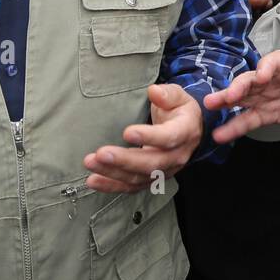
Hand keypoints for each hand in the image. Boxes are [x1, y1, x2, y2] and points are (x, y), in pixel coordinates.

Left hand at [83, 83, 202, 192]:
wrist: (188, 132)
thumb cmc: (179, 111)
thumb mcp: (178, 97)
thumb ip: (167, 94)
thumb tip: (154, 92)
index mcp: (185, 133)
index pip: (169, 138)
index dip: (149, 137)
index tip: (127, 132)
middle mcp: (176, 156)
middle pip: (151, 163)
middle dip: (124, 160)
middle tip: (101, 153)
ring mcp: (164, 171)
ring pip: (138, 178)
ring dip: (113, 173)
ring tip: (91, 163)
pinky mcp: (151, 179)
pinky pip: (131, 187)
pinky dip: (111, 186)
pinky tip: (93, 181)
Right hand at [205, 43, 279, 142]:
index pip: (271, 63)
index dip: (266, 68)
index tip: (262, 76)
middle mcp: (267, 78)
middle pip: (248, 81)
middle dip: (236, 88)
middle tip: (224, 97)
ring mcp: (263, 96)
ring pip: (241, 100)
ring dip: (225, 104)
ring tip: (210, 108)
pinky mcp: (265, 113)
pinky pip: (248, 121)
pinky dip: (234, 128)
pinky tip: (220, 135)